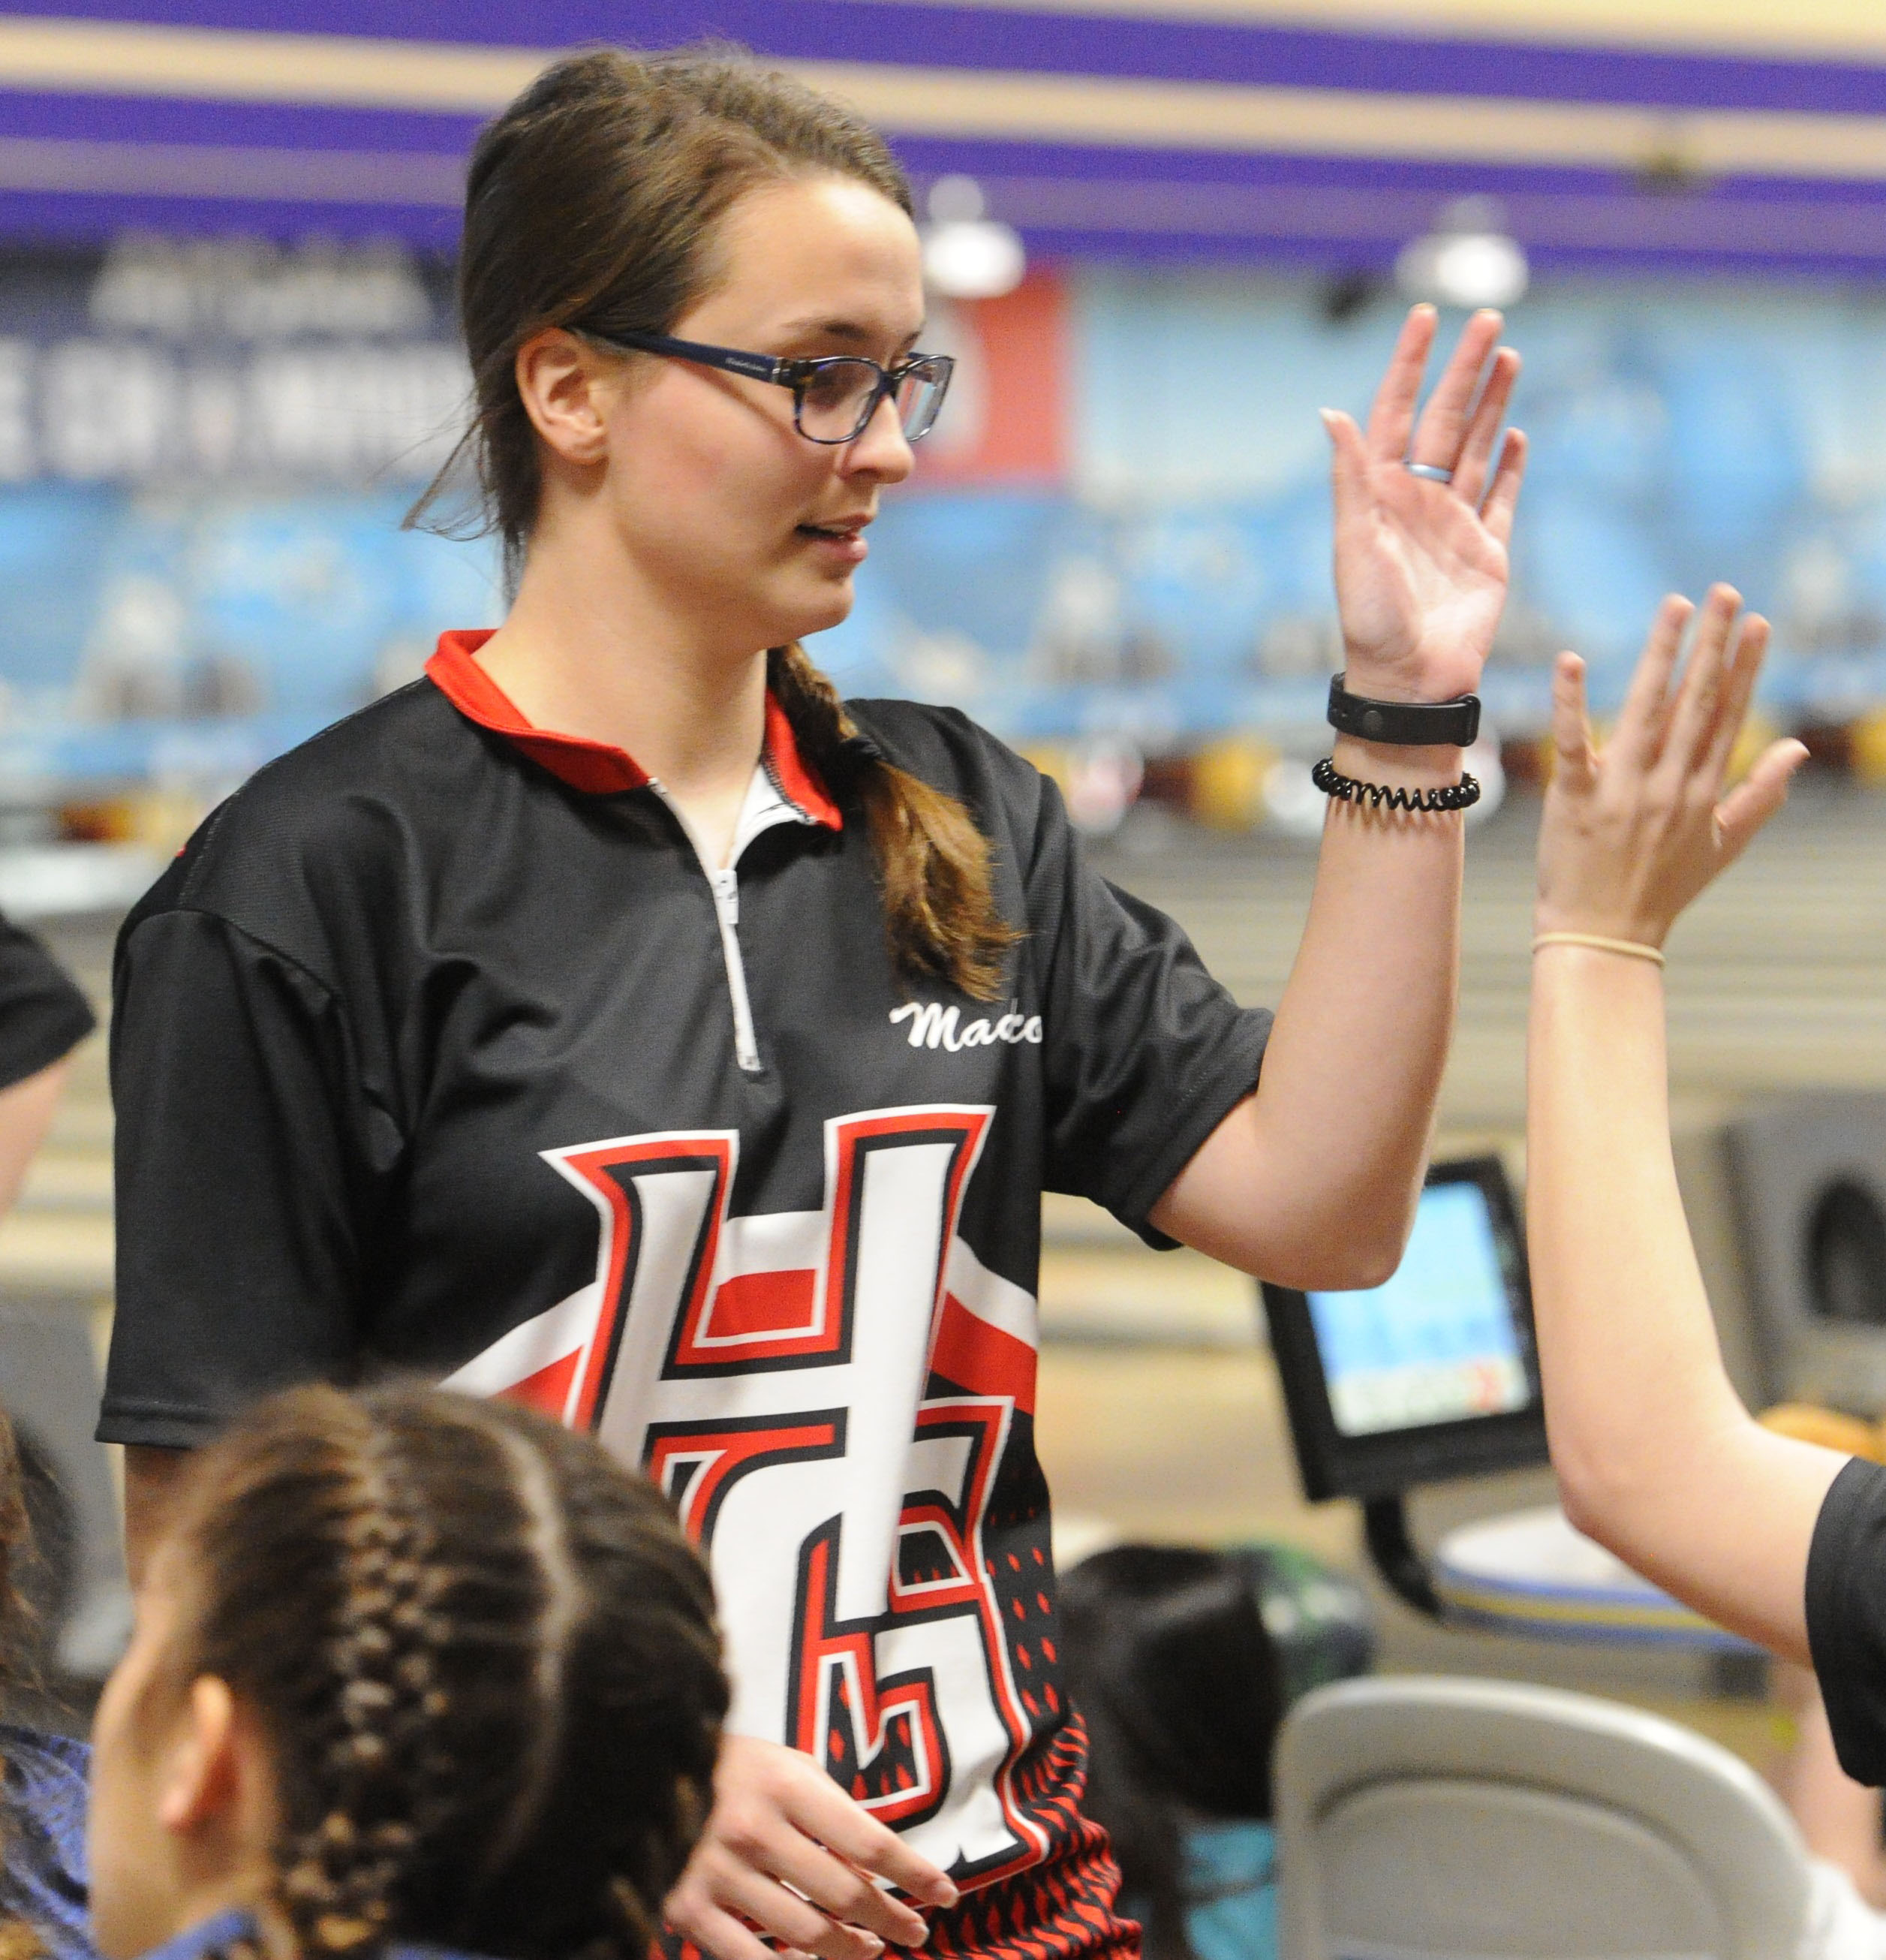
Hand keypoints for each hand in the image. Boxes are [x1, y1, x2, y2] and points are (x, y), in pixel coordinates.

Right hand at [662, 1734, 958, 1959]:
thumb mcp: (786, 1765)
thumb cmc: (731, 1765)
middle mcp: (755, 1830)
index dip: (914, 1873)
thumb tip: (879, 1865)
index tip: (947, 1894)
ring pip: (805, 1935)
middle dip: (891, 1920)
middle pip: (844, 1895)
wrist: (639, 1767)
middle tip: (915, 1933)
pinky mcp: (687, 1909)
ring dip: (849, 1951)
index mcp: (785, 1784)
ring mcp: (719, 1874)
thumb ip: (831, 1809)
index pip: (869, 1841)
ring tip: (871, 1950)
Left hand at [1323, 305, 1525, 702]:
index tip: (1425, 317)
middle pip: (1445, 419)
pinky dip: (1509, 466)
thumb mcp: (1353, 544)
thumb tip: (1332, 414)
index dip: (1410, 365)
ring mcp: (1454, 524)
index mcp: (1379, 494)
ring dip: (1491, 402)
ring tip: (1507, 355)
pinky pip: (1501, 498)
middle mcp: (1416, 501)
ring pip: (1477, 448)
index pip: (1396, 413)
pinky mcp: (1488, 552)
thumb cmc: (1372, 619)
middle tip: (1488, 317)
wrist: (1410, 680)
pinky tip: (1515, 433)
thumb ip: (1350, 479)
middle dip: (1464, 369)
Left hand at [1535, 585, 1805, 947]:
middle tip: (1726, 593)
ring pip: (1645, 709)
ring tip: (1677, 606)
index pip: (1728, 716)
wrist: (1604, 934)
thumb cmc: (1662, 890)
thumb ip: (1761, 794)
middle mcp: (1667, 784)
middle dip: (1713, 645)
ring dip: (1661, 654)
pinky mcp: (1573, 796)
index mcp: (1702, 791)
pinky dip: (1570, 701)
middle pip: (1695, 702)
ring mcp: (1621, 788)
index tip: (1757, 623)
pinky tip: (1572, 659)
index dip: (1744, 668)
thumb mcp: (1724, 846)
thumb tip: (1799, 748)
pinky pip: (1573, 741)